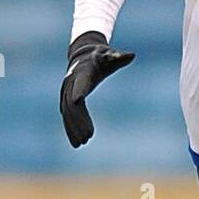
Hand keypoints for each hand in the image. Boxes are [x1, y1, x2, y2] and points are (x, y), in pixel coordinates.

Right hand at [60, 30, 134, 147]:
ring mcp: (66, 92)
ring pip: (67, 113)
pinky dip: (70, 129)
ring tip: (82, 143)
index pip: (80, 84)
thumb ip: (119, 57)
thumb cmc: (100, 56)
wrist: (83, 54)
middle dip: (79, 120)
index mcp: (82, 73)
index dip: (79, 91)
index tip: (80, 101)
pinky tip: (77, 143)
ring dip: (73, 128)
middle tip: (88, 136)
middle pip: (72, 104)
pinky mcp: (66, 100)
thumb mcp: (110, 55)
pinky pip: (66, 116)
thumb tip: (132, 55)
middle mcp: (70, 83)